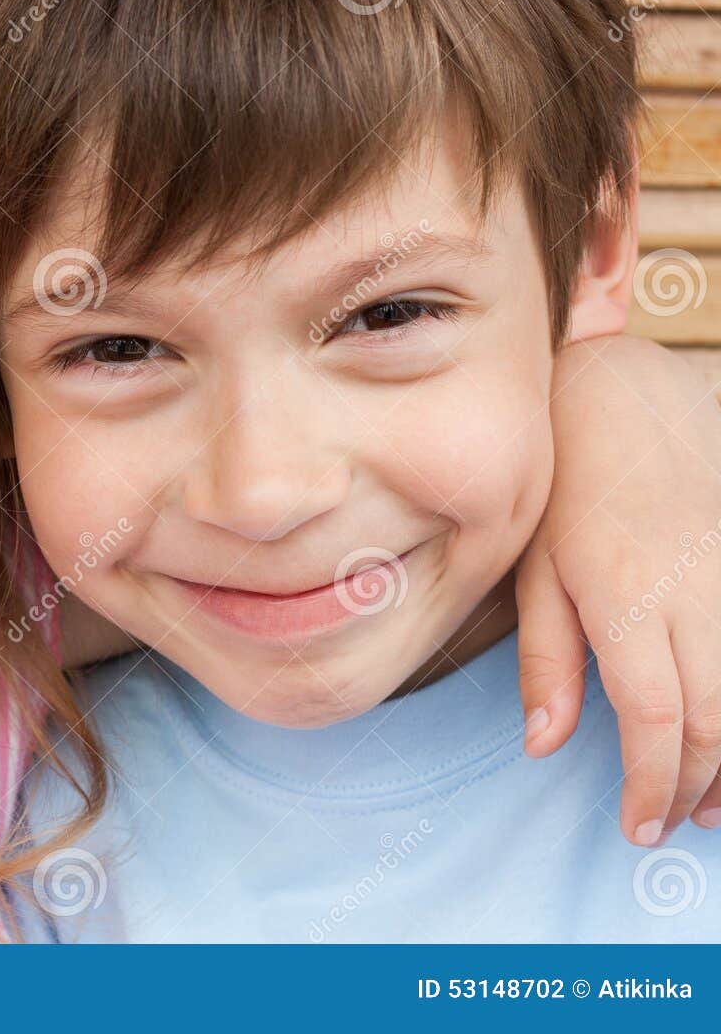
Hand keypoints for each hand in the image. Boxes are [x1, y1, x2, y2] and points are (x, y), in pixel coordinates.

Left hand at [517, 335, 720, 843]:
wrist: (625, 408)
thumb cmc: (563, 494)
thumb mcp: (534, 573)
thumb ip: (545, 661)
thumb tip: (542, 745)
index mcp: (627, 600)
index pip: (655, 718)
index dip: (652, 784)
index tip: (638, 826)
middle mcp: (695, 596)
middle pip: (720, 720)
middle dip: (700, 786)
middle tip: (673, 822)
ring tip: (714, 803)